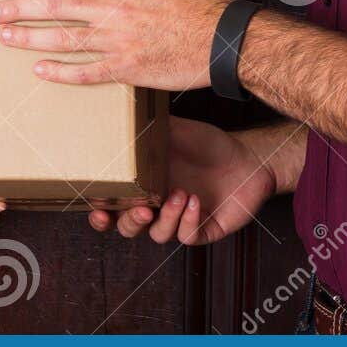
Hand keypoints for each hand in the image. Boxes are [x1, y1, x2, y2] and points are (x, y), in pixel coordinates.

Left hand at [0, 0, 231, 90]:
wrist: (225, 41)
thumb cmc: (202, 8)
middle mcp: (112, 11)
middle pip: (55, 7)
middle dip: (20, 9)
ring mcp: (116, 41)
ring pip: (62, 39)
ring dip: (30, 39)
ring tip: (6, 38)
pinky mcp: (125, 69)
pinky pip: (85, 73)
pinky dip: (60, 73)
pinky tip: (40, 71)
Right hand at [89, 117, 275, 245]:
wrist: (247, 157)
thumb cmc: (208, 144)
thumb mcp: (175, 131)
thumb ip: (147, 127)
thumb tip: (122, 110)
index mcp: (144, 186)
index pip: (113, 207)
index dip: (101, 214)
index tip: (99, 209)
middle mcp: (159, 206)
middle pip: (129, 228)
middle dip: (131, 222)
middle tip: (141, 209)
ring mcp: (181, 221)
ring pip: (158, 235)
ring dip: (166, 217)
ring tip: (179, 193)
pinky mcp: (204, 230)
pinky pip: (187, 237)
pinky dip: (188, 221)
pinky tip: (195, 201)